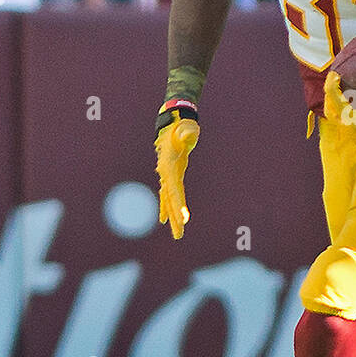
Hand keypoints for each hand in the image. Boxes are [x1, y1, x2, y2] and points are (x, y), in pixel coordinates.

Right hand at [155, 109, 199, 238]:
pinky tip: (166, 219)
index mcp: (169, 166)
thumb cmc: (182, 125)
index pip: (175, 189)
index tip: (184, 218)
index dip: (178, 204)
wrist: (172, 121)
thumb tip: (189, 136)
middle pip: (171, 199)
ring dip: (173, 216)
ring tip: (177, 233)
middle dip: (175, 217)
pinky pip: (169, 195)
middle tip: (180, 235)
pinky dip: (168, 207)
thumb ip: (187, 133)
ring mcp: (167, 175)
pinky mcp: (171, 174)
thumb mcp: (186, 128)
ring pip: (169, 200)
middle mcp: (166, 173)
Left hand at [323, 69, 355, 165]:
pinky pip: (345, 120)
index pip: (334, 100)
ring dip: (335, 103)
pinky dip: (345, 109)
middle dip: (329, 94)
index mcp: (352, 122)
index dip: (331, 85)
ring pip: (336, 116)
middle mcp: (349, 128)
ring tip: (341, 90)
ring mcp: (353, 133)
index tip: (334, 74)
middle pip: (330, 109)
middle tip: (334, 81)